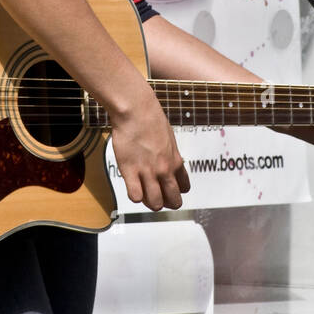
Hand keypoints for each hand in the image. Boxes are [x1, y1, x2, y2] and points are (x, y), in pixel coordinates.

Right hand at [110, 86, 190, 210]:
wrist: (136, 110)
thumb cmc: (151, 119)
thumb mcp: (169, 139)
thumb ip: (170, 154)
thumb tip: (170, 162)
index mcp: (176, 161)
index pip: (183, 188)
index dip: (177, 192)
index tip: (170, 191)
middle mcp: (165, 170)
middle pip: (173, 201)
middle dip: (167, 203)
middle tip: (159, 200)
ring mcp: (148, 172)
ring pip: (155, 203)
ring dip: (150, 203)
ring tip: (145, 196)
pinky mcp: (129, 171)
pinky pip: (135, 196)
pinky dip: (135, 196)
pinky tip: (133, 187)